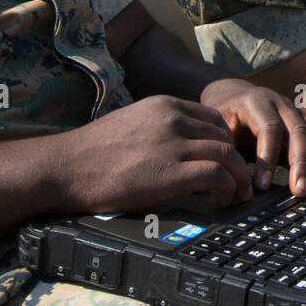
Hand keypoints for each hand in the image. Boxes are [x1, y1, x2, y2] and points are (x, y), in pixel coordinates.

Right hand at [59, 95, 252, 215]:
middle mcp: (172, 119)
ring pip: (227, 155)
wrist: (66, 166)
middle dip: (237, 161)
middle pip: (224, 136)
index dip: (225, 140)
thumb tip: (180, 151)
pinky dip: (225, 189)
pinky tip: (220, 200)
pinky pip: (216, 176)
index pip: (212, 117)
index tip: (226, 160)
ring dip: (237, 178)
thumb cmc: (92, 153)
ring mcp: (172, 144)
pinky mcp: (170, 172)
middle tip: (239, 183)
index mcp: (163, 105)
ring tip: (235, 195)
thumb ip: (159, 130)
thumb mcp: (131, 125)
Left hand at [198, 77, 305, 194]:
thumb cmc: (225, 117)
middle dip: (301, 164)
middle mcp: (282, 104)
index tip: (262, 185)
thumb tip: (230, 181)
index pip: (268, 128)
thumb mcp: (218, 128)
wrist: (234, 96)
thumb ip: (224, 148)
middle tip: (300, 192)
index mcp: (256, 103)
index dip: (267, 157)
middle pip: (299, 131)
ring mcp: (298, 112)